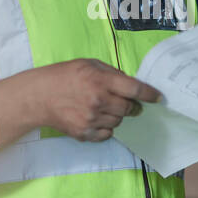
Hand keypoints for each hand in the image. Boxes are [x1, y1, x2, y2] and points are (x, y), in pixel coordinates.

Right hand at [39, 59, 159, 141]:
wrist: (38, 96)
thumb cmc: (64, 76)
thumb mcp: (89, 64)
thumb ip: (112, 73)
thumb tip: (131, 84)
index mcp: (101, 80)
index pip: (135, 89)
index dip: (150, 94)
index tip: (158, 98)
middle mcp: (98, 101)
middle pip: (129, 108)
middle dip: (132, 105)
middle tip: (125, 102)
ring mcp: (91, 119)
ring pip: (119, 121)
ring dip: (117, 115)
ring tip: (102, 106)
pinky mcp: (85, 133)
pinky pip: (107, 133)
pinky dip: (106, 127)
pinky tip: (96, 118)